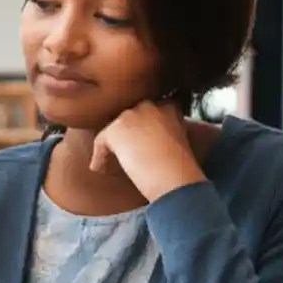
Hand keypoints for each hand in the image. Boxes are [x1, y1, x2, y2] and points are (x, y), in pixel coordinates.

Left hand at [89, 101, 203, 201]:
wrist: (175, 177)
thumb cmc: (183, 170)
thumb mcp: (182, 143)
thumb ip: (168, 134)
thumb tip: (153, 144)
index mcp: (169, 108)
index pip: (151, 111)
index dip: (144, 127)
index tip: (142, 142)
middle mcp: (149, 106)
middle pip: (130, 116)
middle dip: (127, 133)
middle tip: (126, 152)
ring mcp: (131, 115)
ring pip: (115, 128)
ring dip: (113, 145)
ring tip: (111, 164)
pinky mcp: (115, 129)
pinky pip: (101, 141)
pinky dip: (100, 156)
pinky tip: (100, 169)